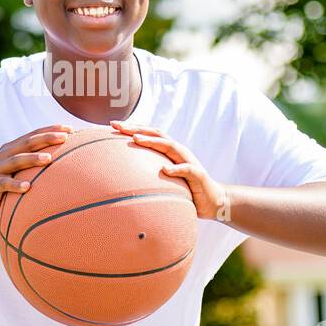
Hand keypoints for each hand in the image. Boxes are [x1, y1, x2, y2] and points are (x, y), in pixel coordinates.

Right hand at [0, 124, 73, 228]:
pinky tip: (27, 187)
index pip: (34, 135)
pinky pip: (4, 184)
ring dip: (32, 158)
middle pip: (27, 143)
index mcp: (13, 148)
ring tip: (48, 158)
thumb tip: (67, 160)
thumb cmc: (8, 188)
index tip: (70, 128)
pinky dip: (15, 185)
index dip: (51, 130)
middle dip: (46, 138)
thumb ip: (36, 164)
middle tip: (64, 137)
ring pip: (16, 161)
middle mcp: (5, 155)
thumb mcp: (21, 172)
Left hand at [110, 121, 229, 220]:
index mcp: (170, 151)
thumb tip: (126, 174)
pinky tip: (164, 170)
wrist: (213, 200)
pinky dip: (175, 169)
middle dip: (136, 128)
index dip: (132, 127)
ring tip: (136, 139)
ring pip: (170, 146)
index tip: (112, 125)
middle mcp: (178, 151)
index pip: (149, 134)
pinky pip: (186, 170)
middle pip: (156, 134)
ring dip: (152, 142)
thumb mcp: (166, 179)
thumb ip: (151, 172)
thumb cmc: (186, 189)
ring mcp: (188, 161)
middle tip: (117, 126)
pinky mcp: (197, 175)